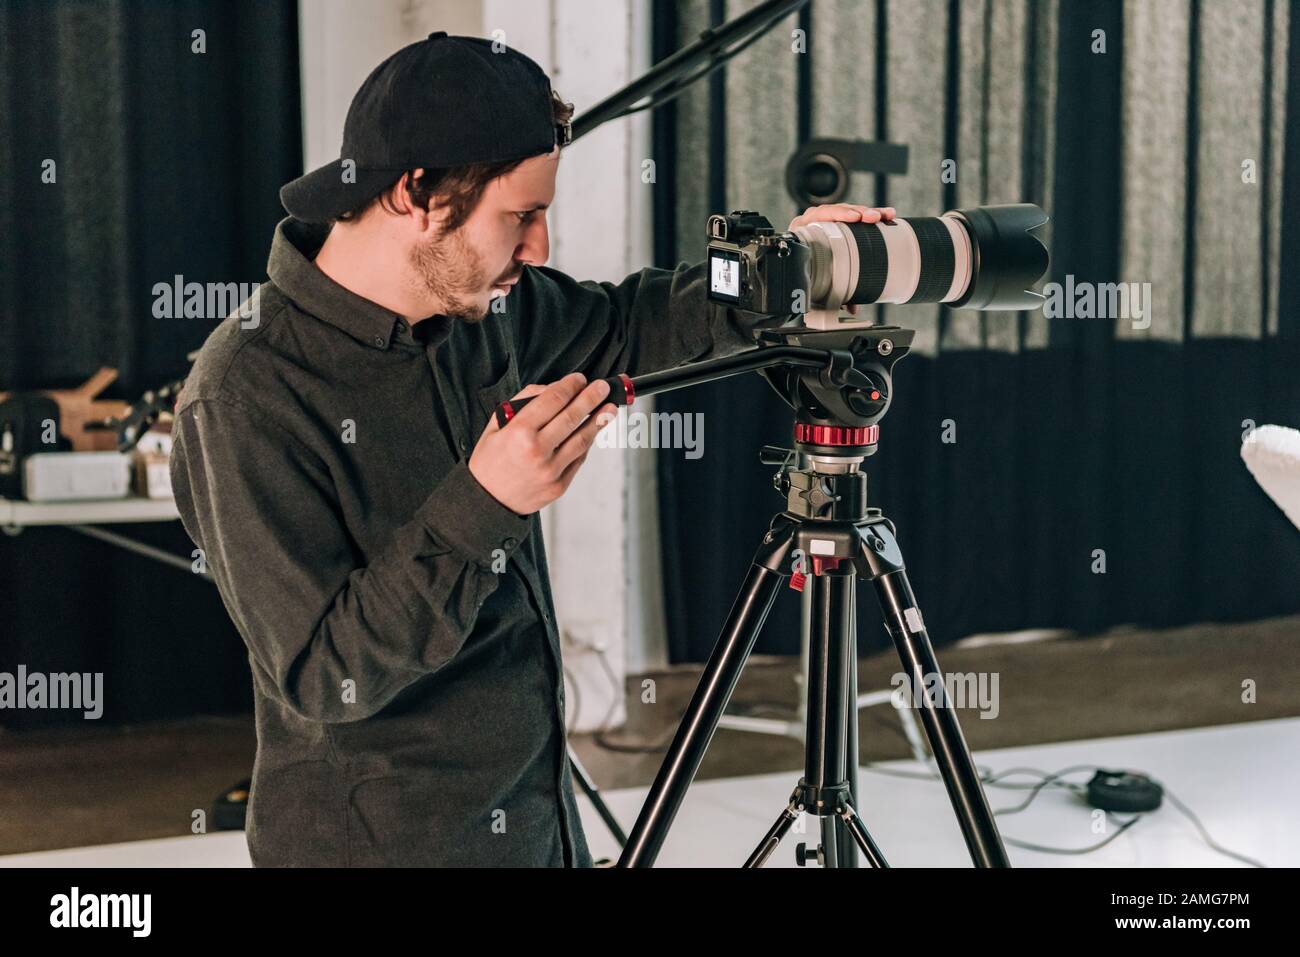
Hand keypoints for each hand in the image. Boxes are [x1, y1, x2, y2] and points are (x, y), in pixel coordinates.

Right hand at [468, 372, 616, 514]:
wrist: (486, 501)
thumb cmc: (489, 461)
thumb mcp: (495, 426)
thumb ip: (522, 403)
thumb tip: (553, 390)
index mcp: (519, 432)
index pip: (553, 400)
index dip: (570, 386)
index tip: (580, 378)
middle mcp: (537, 451)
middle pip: (572, 417)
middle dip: (591, 398)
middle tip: (603, 387)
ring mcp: (550, 470)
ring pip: (582, 440)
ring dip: (598, 421)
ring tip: (609, 408)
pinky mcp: (559, 486)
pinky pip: (578, 459)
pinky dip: (586, 443)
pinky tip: (592, 431)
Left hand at [788, 204, 896, 312]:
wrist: (795, 273)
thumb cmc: (803, 274)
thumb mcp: (813, 283)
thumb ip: (830, 294)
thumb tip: (851, 308)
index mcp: (804, 231)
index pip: (820, 215)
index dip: (837, 214)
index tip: (854, 218)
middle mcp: (815, 222)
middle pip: (838, 210)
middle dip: (860, 212)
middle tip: (874, 218)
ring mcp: (828, 220)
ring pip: (850, 211)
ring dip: (869, 212)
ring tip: (885, 216)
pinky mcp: (841, 223)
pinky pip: (857, 216)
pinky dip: (872, 216)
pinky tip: (887, 216)